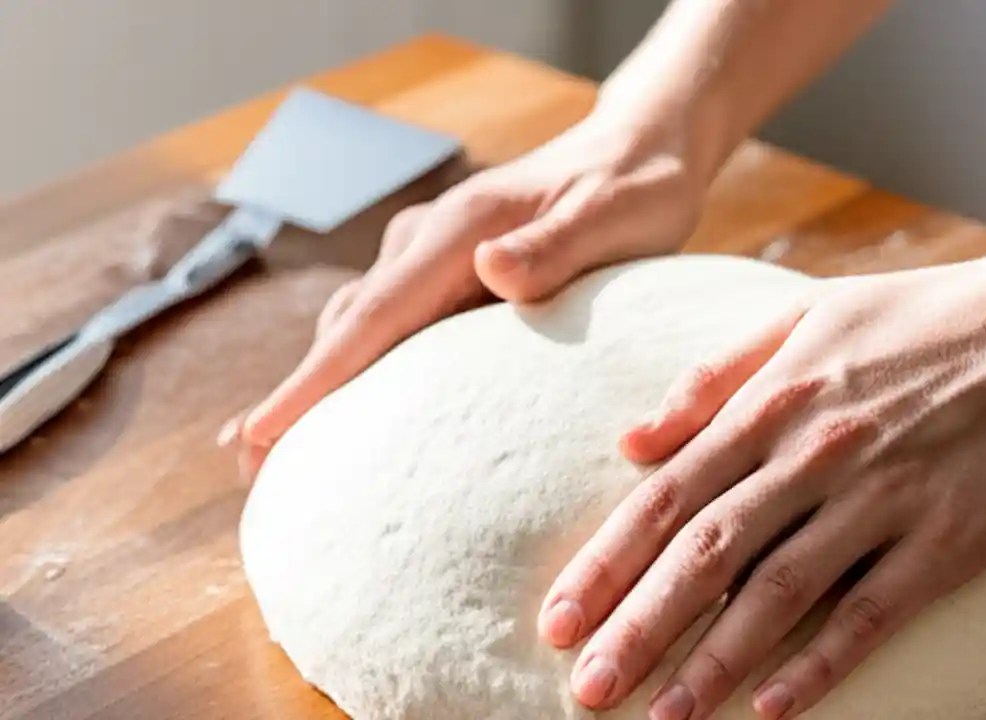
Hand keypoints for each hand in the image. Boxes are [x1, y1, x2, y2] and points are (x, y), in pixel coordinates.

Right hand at [221, 111, 705, 477]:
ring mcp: (434, 253)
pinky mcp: (449, 270)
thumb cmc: (637, 187)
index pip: (374, 315)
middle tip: (251, 468)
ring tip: (281, 451)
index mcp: (460, 229)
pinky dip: (363, 365)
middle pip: (350, 327)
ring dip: (324, 382)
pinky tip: (354, 407)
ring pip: (363, 325)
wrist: (640, 150)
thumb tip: (489, 270)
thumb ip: (555, 245)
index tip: (260, 433)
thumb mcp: (612, 216)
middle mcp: (431, 239)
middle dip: (300, 395)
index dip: (316, 380)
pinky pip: (393, 324)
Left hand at [539, 254, 985, 718]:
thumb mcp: (807, 314)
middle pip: (705, 554)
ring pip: (776, 593)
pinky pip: (871, 613)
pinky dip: (819, 665)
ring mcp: (884, 498)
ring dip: (711, 661)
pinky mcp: (950, 540)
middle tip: (583, 687)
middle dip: (638, 626)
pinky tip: (771, 710)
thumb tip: (631, 440)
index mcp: (774, 400)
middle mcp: (815, 453)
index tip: (558, 618)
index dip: (607, 562)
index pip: (667, 495)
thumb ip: (713, 377)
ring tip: (659, 717)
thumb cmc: (925, 316)